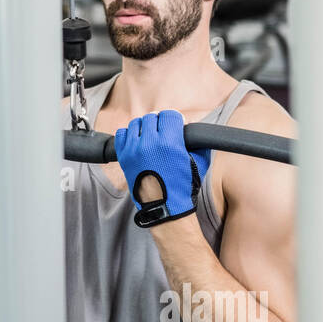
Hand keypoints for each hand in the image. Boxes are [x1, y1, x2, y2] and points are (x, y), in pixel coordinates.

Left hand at [114, 110, 210, 227]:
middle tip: (165, 133)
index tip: (177, 126)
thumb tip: (188, 125)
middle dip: (160, 123)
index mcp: (169, 143)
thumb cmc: (183, 186)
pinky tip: (138, 142)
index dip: (175, 119)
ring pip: (136, 123)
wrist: (165, 207)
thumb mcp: (200, 161)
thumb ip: (196, 139)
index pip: (169, 114)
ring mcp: (133, 150)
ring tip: (151, 138)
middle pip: (152, 117)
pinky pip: (122, 134)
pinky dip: (130, 135)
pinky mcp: (123, 157)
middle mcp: (149, 144)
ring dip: (144, 127)